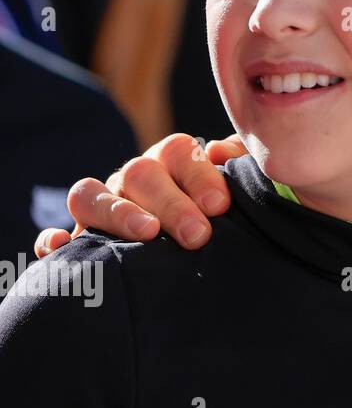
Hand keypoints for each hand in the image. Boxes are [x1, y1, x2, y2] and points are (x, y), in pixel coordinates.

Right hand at [36, 133, 247, 257]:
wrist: (205, 256)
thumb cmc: (228, 219)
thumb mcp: (243, 191)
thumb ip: (242, 166)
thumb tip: (223, 153)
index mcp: (173, 162)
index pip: (178, 151)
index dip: (198, 174)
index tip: (220, 205)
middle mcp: (133, 181)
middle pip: (139, 174)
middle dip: (171, 204)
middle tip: (198, 234)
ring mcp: (102, 209)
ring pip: (90, 196)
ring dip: (117, 213)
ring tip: (148, 234)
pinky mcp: (80, 243)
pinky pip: (53, 238)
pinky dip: (53, 242)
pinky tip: (61, 248)